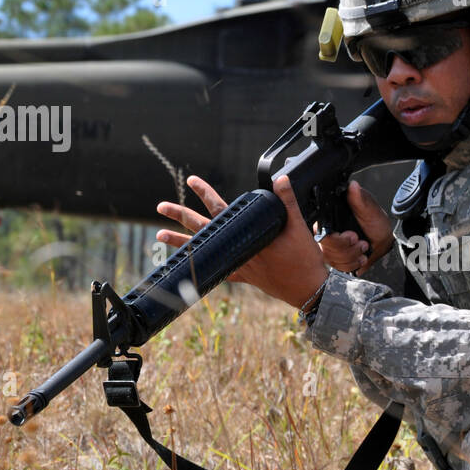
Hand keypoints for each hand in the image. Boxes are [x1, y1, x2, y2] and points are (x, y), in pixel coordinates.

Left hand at [156, 175, 327, 308]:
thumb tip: (280, 179)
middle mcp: (238, 250)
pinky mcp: (246, 276)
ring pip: (204, 251)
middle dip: (180, 216)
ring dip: (181, 243)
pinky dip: (207, 266)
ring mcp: (239, 265)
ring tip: (160, 235)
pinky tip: (194, 265)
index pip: (221, 209)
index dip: (205, 193)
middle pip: (202, 228)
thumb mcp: (300, 228)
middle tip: (161, 206)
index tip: (191, 181)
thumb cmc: (305, 260)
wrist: (309, 290)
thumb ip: (288, 202)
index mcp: (247, 235)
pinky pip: (220, 270)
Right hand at [316, 180, 394, 275]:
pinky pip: (339, 268)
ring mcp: (329, 248)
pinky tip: (360, 258)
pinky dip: (352, 265)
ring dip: (353, 257)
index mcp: (330, 219)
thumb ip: (360, 199)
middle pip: (327, 249)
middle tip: (362, 242)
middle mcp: (326, 234)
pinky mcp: (336, 260)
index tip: (353, 236)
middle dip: (349, 249)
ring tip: (363, 248)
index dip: (337, 239)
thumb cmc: (375, 222)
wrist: (383, 240)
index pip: (321, 233)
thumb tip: (353, 186)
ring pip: (333, 260)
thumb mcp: (370, 209)